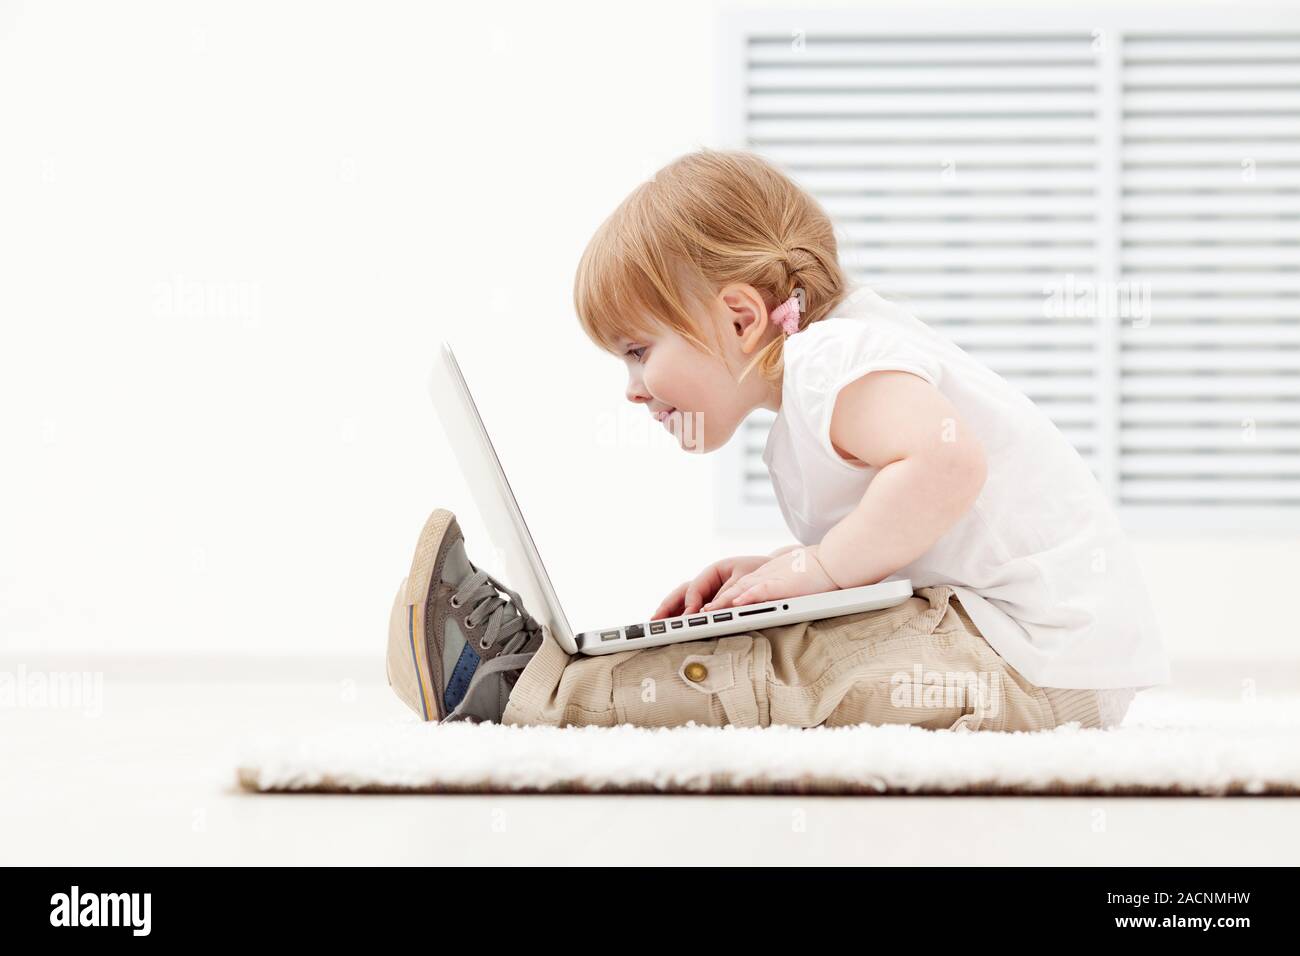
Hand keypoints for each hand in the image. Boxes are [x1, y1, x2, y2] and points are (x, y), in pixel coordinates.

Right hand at [650, 554, 772, 619]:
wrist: (783, 575)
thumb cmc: (764, 572)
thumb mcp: (747, 581)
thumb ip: (728, 594)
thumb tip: (709, 609)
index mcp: (714, 571)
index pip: (694, 588)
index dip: (688, 604)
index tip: (686, 618)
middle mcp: (709, 582)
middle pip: (682, 594)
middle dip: (667, 607)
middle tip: (654, 621)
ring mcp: (711, 593)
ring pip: (685, 602)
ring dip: (671, 613)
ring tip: (657, 627)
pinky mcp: (716, 604)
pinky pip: (696, 610)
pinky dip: (683, 618)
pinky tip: (675, 630)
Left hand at [704, 545, 839, 609]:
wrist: (832, 560)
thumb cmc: (816, 572)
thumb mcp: (788, 580)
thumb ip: (776, 590)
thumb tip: (770, 602)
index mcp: (764, 578)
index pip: (737, 588)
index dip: (721, 598)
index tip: (707, 609)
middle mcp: (763, 578)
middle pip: (733, 590)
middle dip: (715, 603)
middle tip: (698, 614)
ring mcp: (771, 579)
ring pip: (741, 590)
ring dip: (723, 602)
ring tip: (707, 612)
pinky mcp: (782, 583)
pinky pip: (761, 590)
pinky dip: (748, 596)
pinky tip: (736, 603)